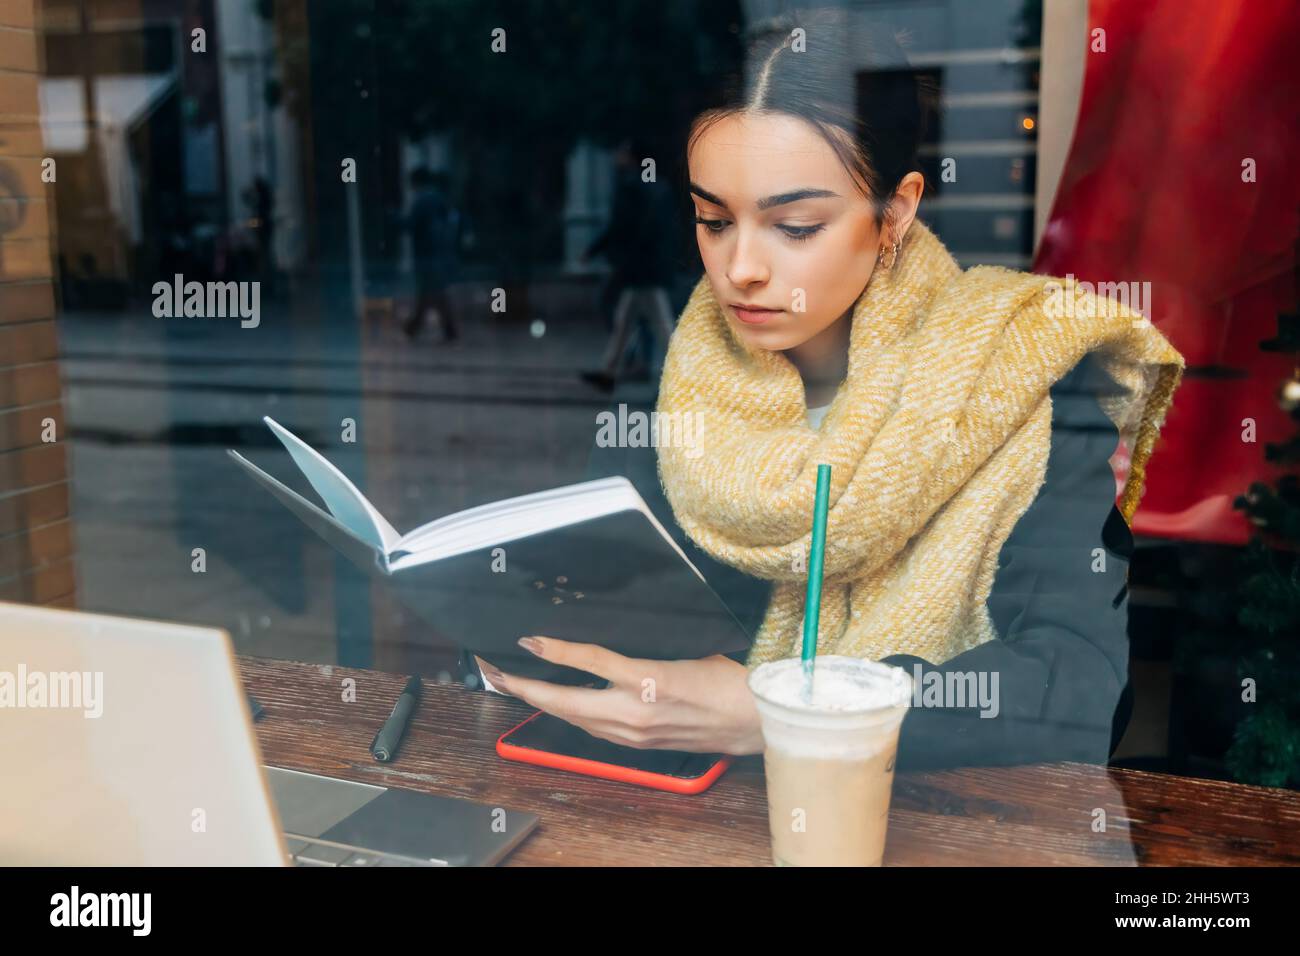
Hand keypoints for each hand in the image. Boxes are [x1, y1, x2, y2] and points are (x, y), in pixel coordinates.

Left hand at [477, 637, 765, 755]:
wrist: (759, 720)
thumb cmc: (731, 679)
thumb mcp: (687, 649)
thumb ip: (645, 647)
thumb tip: (611, 633)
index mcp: (650, 680)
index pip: (590, 662)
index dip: (555, 650)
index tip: (527, 640)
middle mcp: (637, 712)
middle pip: (567, 699)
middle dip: (526, 686)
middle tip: (496, 671)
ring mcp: (636, 733)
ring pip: (575, 718)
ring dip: (542, 702)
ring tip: (516, 685)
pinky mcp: (641, 744)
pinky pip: (594, 729)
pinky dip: (569, 714)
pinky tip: (557, 705)